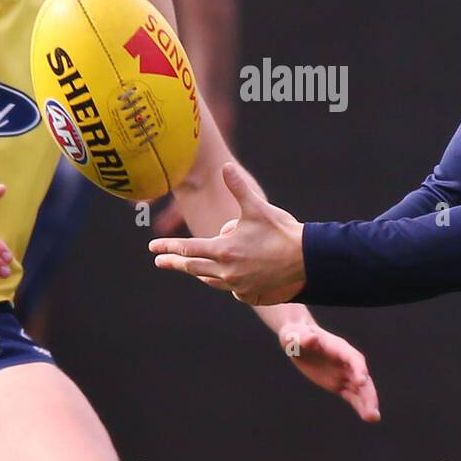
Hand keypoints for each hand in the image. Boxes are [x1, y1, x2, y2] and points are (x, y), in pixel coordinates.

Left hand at [149, 162, 304, 304]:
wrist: (308, 261)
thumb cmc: (281, 232)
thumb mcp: (257, 208)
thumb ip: (238, 188)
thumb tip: (226, 167)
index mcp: (224, 250)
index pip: (187, 249)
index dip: (168, 247)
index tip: (153, 248)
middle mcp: (226, 270)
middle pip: (192, 267)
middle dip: (174, 263)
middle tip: (159, 261)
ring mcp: (237, 284)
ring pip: (210, 278)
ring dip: (198, 272)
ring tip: (190, 268)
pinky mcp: (249, 292)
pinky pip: (229, 288)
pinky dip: (222, 281)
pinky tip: (222, 277)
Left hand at [278, 321, 380, 421]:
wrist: (298, 340)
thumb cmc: (296, 335)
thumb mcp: (294, 335)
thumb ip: (303, 337)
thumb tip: (312, 339)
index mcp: (338, 347)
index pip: (352, 357)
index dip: (358, 368)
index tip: (361, 381)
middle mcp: (346, 361)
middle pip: (362, 377)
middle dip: (368, 392)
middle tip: (372, 410)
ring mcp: (344, 373)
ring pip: (361, 389)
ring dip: (369, 403)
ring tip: (373, 418)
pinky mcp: (339, 384)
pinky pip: (353, 396)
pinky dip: (361, 406)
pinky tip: (368, 418)